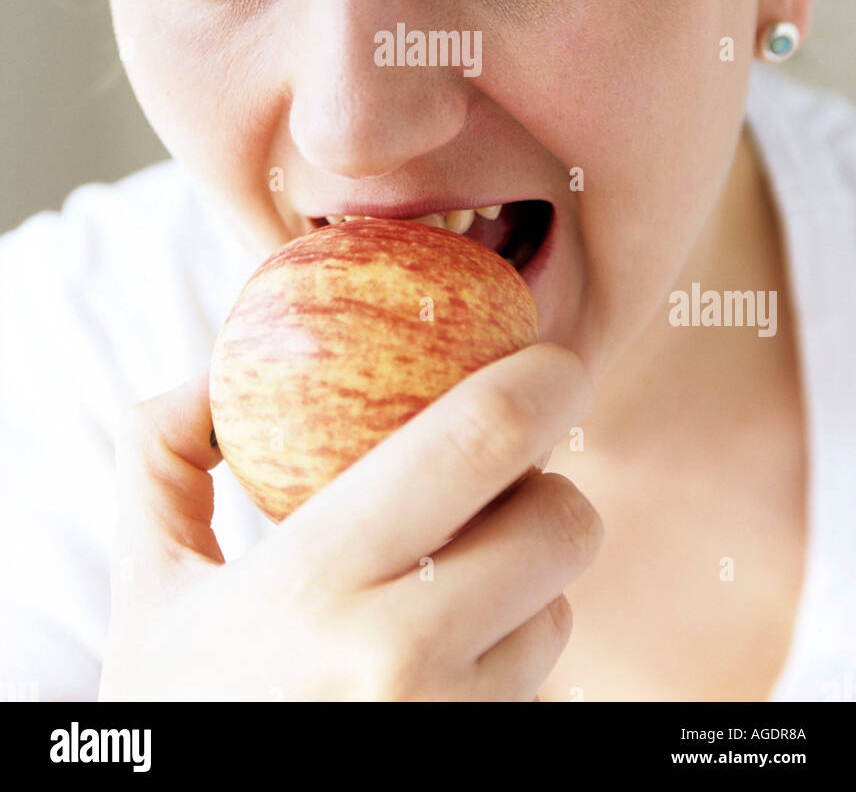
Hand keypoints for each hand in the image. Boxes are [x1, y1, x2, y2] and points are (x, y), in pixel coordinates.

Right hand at [98, 341, 601, 700]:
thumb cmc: (176, 702)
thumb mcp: (148, 578)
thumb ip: (163, 450)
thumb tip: (215, 370)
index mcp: (316, 579)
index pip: (478, 438)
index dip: (540, 379)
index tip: (547, 361)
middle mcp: (401, 658)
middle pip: (559, 521)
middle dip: (547, 480)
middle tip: (503, 474)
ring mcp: (453, 724)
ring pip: (560, 605)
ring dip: (529, 574)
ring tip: (449, 580)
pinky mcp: (480, 761)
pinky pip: (541, 682)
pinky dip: (513, 646)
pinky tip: (448, 650)